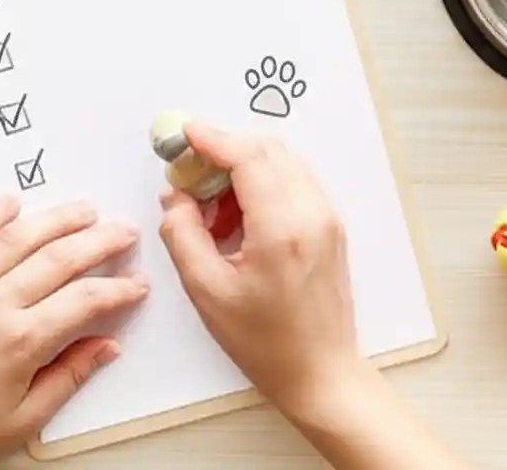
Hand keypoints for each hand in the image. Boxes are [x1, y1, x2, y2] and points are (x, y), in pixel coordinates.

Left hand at [0, 197, 148, 469]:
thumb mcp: (24, 419)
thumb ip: (70, 375)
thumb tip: (106, 347)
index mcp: (18, 343)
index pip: (85, 300)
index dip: (118, 289)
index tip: (135, 284)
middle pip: (58, 258)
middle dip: (100, 241)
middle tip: (123, 233)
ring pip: (16, 238)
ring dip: (56, 218)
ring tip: (83, 211)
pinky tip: (11, 204)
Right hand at [158, 127, 467, 469]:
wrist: (321, 372)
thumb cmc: (266, 342)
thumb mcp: (207, 291)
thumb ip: (183, 234)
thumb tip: (175, 197)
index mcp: (282, 228)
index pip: (247, 157)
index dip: (211, 138)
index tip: (183, 134)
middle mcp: (312, 213)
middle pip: (267, 150)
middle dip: (224, 151)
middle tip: (190, 175)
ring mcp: (327, 218)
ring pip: (282, 163)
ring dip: (243, 170)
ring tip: (212, 211)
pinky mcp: (330, 227)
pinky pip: (294, 184)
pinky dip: (262, 185)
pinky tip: (238, 220)